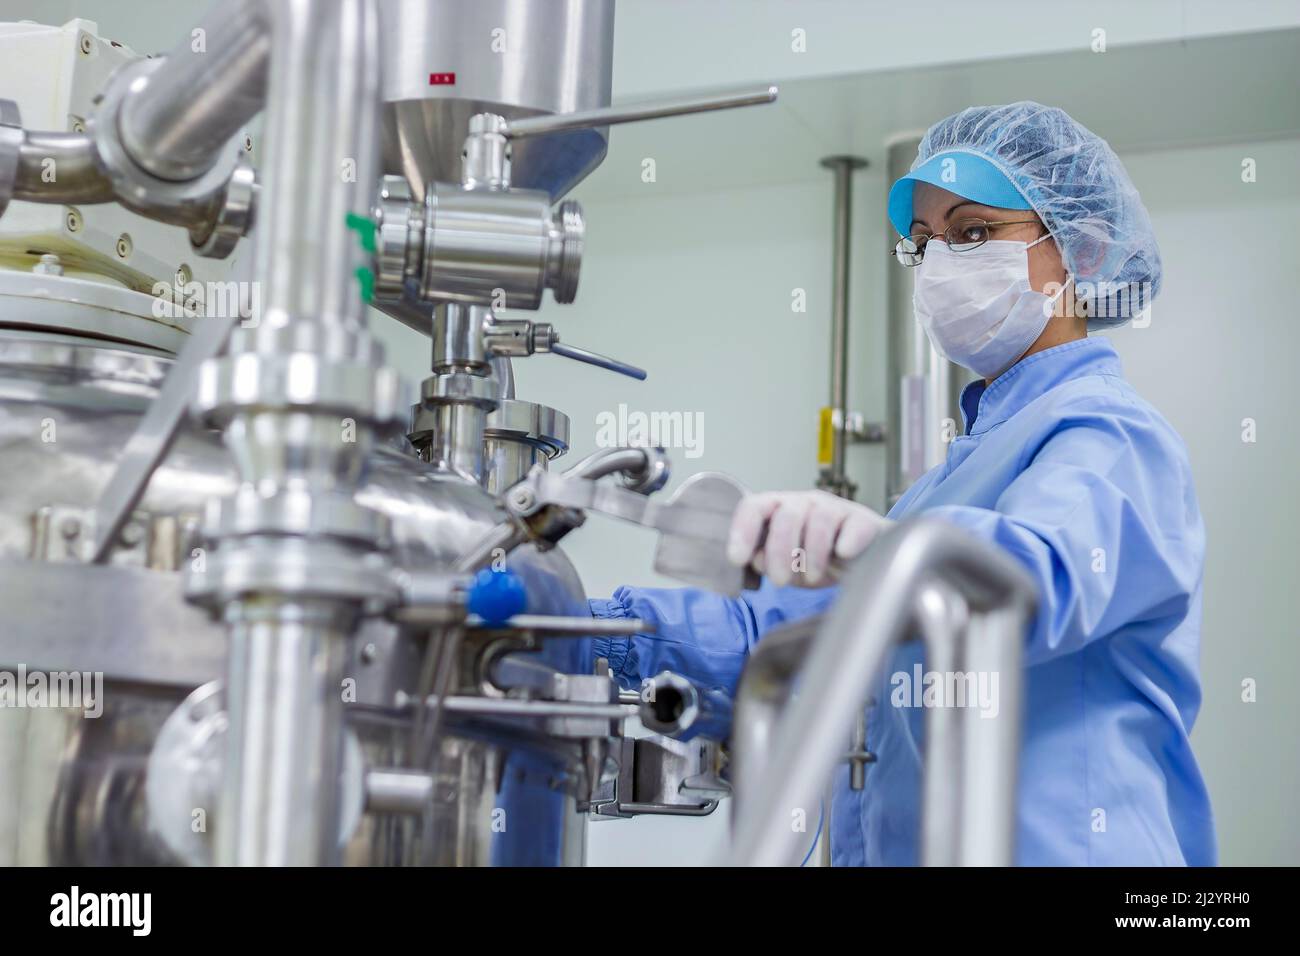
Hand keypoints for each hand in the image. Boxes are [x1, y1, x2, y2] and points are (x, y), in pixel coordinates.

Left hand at [726, 490, 889, 587]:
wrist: (862, 562)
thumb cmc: (817, 561)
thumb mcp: (786, 565)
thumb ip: (766, 561)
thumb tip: (756, 558)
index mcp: (778, 510)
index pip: (754, 507)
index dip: (742, 531)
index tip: (738, 559)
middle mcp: (804, 503)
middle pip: (786, 516)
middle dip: (779, 552)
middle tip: (780, 581)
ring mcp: (834, 508)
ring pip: (819, 521)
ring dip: (813, 554)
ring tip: (813, 577)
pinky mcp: (862, 520)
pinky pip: (853, 527)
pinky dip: (847, 543)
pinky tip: (843, 555)